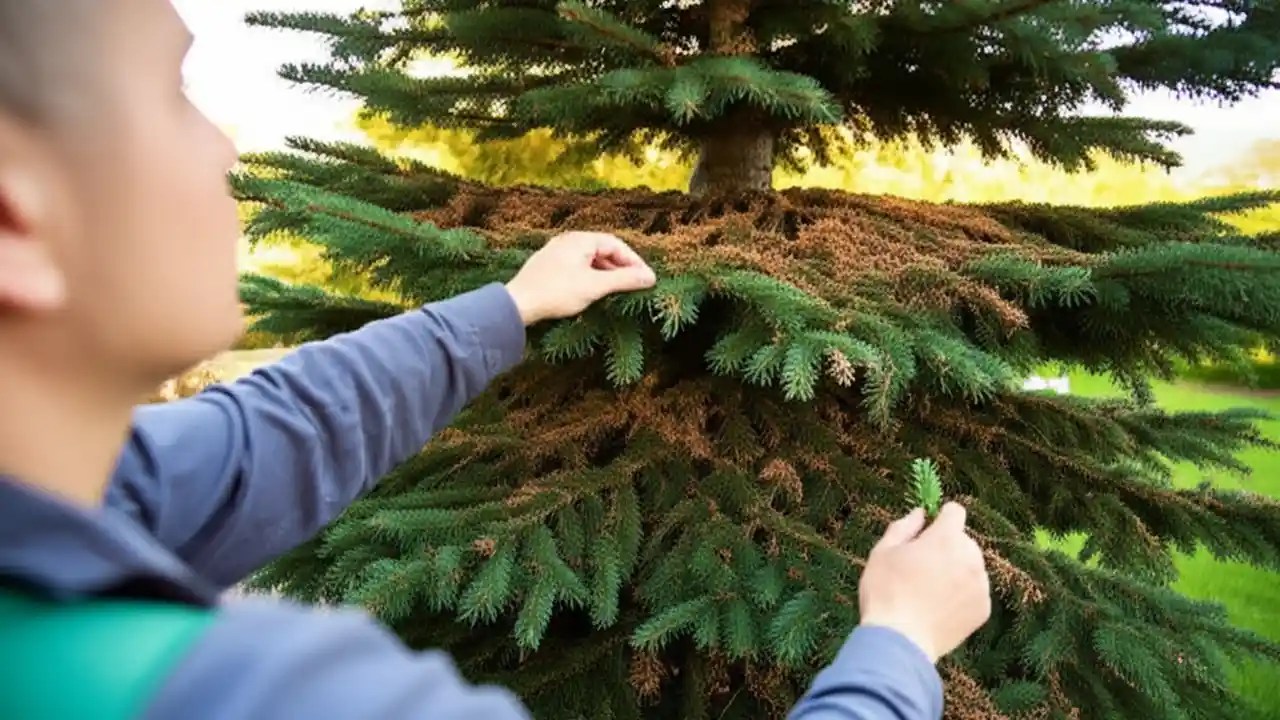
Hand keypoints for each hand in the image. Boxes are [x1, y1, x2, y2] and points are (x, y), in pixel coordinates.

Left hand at [504, 231, 656, 324]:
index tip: (646, 278)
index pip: (616, 245)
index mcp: (580, 239)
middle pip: (602, 250)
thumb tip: (649, 277)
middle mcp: (567, 240)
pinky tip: (594, 291)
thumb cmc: (557, 292)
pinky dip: (591, 276)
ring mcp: (556, 252)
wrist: (518, 304)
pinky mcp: (548, 266)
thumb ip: (624, 280)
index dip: (634, 261)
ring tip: (617, 289)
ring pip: (589, 259)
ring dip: (606, 273)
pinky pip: (577, 266)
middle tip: (635, 284)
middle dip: (621, 267)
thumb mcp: (595, 286)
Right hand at [857, 502, 991, 662]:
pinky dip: (961, 595)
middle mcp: (971, 557)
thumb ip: (904, 526)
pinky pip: (974, 592)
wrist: (900, 641)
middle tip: (921, 568)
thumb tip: (921, 514)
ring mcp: (981, 585)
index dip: (940, 518)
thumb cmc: (886, 591)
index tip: (927, 531)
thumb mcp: (883, 551)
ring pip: (971, 567)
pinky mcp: (984, 609)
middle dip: (947, 547)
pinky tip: (939, 608)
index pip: (955, 511)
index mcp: (946, 538)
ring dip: (956, 571)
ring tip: (929, 592)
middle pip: (963, 541)